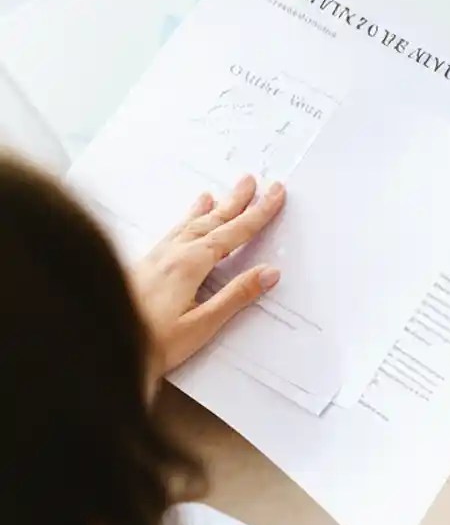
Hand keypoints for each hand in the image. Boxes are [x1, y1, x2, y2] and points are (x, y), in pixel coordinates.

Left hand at [131, 175, 285, 377]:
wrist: (100, 342)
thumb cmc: (150, 342)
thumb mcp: (201, 325)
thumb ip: (235, 296)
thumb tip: (269, 272)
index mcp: (189, 265)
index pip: (233, 233)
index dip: (257, 214)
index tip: (274, 195)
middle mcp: (173, 253)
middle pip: (213, 220)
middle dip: (237, 201)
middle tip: (255, 182)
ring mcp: (157, 257)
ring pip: (192, 223)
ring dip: (214, 206)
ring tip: (224, 192)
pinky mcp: (146, 264)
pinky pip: (175, 230)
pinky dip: (189, 217)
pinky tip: (189, 216)